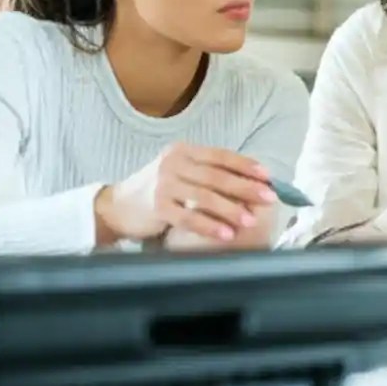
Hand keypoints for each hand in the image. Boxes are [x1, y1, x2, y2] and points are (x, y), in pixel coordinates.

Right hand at [95, 143, 276, 244]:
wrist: (117, 206)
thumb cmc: (160, 190)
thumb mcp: (182, 173)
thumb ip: (208, 174)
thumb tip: (252, 184)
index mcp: (184, 151)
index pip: (221, 155)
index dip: (246, 165)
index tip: (268, 176)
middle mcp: (173, 163)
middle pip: (216, 176)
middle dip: (246, 187)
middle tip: (269, 198)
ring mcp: (163, 184)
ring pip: (204, 196)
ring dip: (231, 209)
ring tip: (251, 220)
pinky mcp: (156, 207)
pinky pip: (188, 217)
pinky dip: (209, 226)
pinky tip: (226, 234)